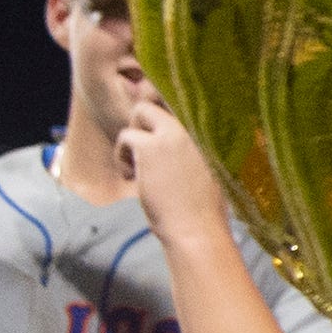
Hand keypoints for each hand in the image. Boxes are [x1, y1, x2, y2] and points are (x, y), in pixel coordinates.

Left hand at [116, 99, 227, 243]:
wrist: (197, 230)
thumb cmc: (204, 211)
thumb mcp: (209, 171)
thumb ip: (194, 150)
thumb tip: (174, 146)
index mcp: (208, 132)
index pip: (179, 104)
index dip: (162, 119)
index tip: (158, 141)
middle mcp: (191, 126)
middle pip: (158, 102)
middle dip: (144, 125)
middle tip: (143, 153)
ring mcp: (170, 134)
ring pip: (139, 113)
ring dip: (132, 142)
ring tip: (137, 171)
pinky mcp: (150, 147)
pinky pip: (125, 136)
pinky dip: (122, 155)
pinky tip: (131, 177)